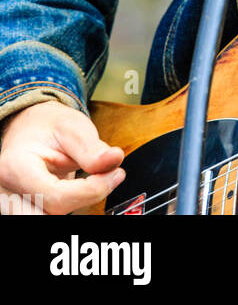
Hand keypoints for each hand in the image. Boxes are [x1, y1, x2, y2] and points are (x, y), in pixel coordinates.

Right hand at [0, 102, 124, 214]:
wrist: (31, 129)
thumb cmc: (49, 127)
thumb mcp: (72, 127)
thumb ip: (92, 148)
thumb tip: (115, 159)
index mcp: (15, 167)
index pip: (56, 196)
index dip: (91, 190)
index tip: (115, 174)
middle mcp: (7, 192)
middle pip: (45, 217)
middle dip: (79, 204)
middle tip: (103, 183)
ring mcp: (10, 205)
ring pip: (44, 221)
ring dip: (73, 208)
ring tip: (91, 184)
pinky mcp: (21, 211)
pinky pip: (45, 218)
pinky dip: (66, 209)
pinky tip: (80, 193)